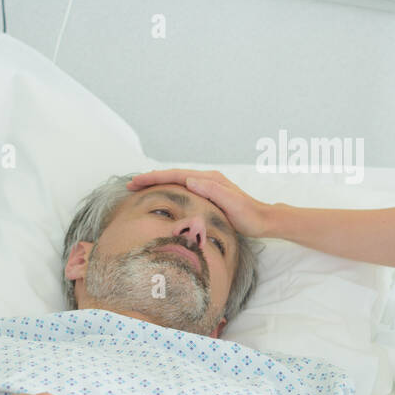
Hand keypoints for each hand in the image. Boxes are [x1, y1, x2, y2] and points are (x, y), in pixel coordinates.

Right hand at [126, 169, 272, 236]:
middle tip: (131, 184)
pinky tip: (162, 195)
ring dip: (158, 183)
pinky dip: (169, 189)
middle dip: (151, 178)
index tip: (137, 181)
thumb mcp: (232, 204)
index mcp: (209, 179)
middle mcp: (207, 179)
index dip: (155, 177)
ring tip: (140, 187)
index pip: (176, 175)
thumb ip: (213, 191)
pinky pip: (183, 189)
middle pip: (173, 175)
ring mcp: (208, 186)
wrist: (264, 220)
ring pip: (177, 181)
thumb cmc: (249, 216)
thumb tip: (190, 179)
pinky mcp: (209, 194)